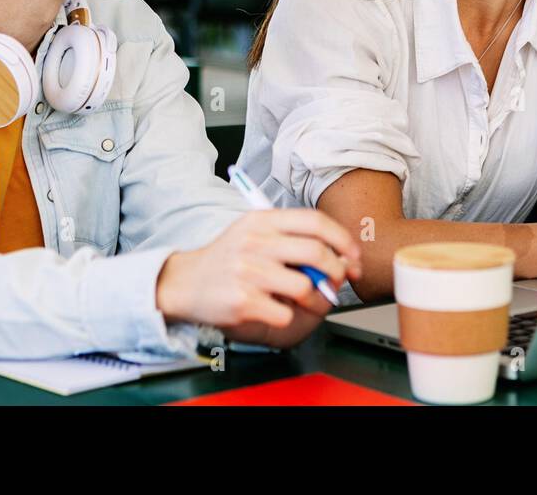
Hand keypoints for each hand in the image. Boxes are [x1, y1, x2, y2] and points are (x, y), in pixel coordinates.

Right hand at [156, 209, 362, 348]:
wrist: (183, 283)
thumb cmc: (225, 259)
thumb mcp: (253, 234)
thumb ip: (291, 239)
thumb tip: (337, 256)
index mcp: (262, 221)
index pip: (315, 222)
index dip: (342, 239)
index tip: (353, 256)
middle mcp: (255, 242)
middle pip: (317, 253)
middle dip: (336, 270)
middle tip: (336, 281)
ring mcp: (248, 272)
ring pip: (305, 287)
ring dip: (315, 299)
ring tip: (306, 300)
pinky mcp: (243, 301)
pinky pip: (285, 313)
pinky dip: (288, 316)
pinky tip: (275, 309)